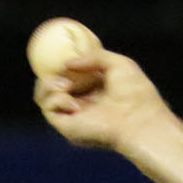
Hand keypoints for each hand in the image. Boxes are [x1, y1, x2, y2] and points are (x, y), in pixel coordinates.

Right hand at [34, 48, 170, 153]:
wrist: (139, 119)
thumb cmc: (136, 93)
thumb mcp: (118, 63)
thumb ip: (94, 56)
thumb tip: (67, 64)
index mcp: (94, 91)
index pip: (69, 76)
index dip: (60, 65)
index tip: (58, 55)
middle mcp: (82, 105)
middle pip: (51, 87)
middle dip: (49, 74)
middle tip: (60, 71)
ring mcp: (73, 117)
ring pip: (43, 97)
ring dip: (47, 85)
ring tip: (65, 84)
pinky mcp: (67, 127)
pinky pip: (48, 109)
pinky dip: (55, 99)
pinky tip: (72, 101)